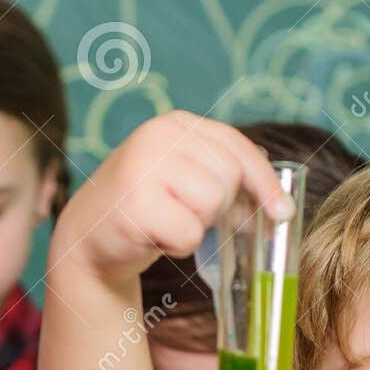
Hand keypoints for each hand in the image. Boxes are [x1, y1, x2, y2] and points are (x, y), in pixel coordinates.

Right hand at [53, 110, 293, 280]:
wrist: (88, 240)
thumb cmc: (146, 210)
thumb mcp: (184, 178)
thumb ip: (223, 173)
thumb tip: (275, 195)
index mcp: (175, 124)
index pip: (238, 148)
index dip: (265, 184)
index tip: (281, 212)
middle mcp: (158, 135)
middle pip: (230, 177)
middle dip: (219, 207)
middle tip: (186, 214)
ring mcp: (144, 166)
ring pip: (213, 203)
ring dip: (198, 226)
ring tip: (168, 222)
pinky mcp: (136, 204)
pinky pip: (190, 233)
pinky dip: (178, 245)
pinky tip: (154, 237)